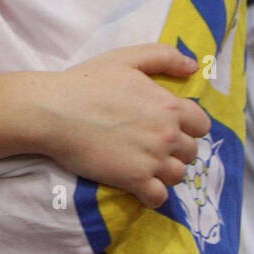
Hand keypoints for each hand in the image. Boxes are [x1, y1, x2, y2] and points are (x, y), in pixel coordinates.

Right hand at [36, 45, 209, 208]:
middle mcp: (167, 134)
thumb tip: (193, 67)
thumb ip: (162, 56)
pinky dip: (152, 194)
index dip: (187, 126)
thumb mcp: (124, 59)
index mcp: (169, 106)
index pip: (201, 125)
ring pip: (178, 175)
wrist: (52, 111)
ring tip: (144, 164)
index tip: (167, 126)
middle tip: (151, 145)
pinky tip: (139, 185)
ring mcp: (153, 159)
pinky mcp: (134, 179)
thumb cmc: (85, 82)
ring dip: (165, 172)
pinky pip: (159, 197)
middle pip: (190, 152)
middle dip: (175, 149)